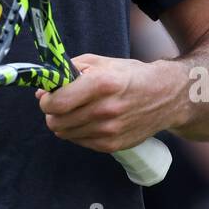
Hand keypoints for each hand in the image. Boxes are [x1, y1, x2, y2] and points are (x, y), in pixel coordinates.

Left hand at [35, 53, 185, 152]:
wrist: (165, 96)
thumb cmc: (129, 75)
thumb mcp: (100, 62)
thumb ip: (69, 71)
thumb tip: (44, 90)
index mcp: (102, 84)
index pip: (57, 103)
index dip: (46, 100)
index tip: (48, 95)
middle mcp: (106, 109)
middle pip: (56, 121)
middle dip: (52, 112)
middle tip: (60, 104)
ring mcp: (110, 130)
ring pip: (65, 133)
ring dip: (64, 122)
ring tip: (76, 110)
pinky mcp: (113, 145)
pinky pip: (79, 142)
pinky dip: (78, 132)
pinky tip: (89, 120)